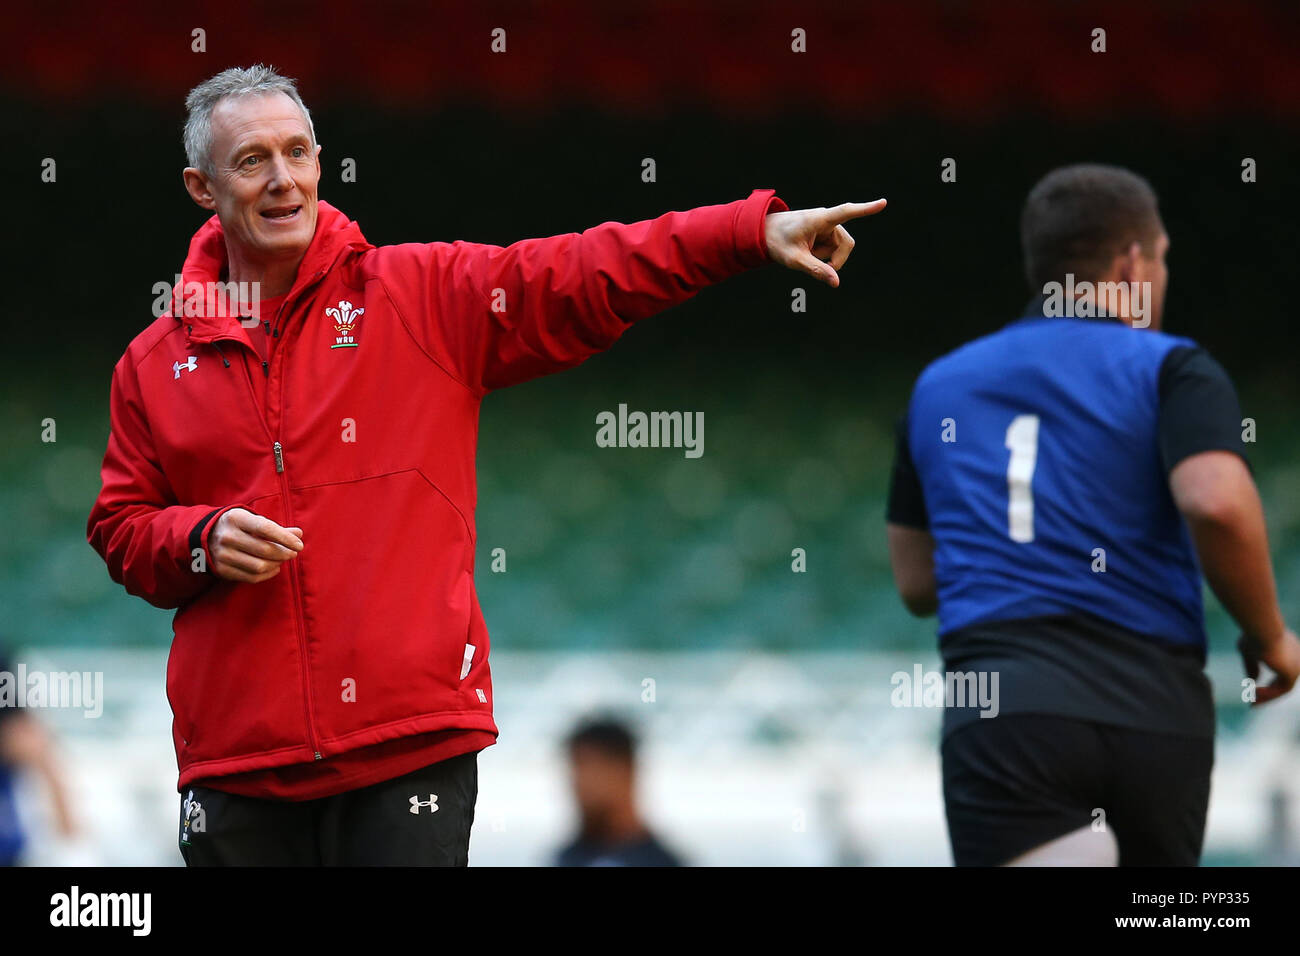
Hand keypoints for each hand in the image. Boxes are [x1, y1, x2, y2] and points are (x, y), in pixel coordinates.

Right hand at [208, 508, 302, 583]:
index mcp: (236, 518)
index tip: (299, 545)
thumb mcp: (253, 520)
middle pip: (265, 550)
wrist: (206, 536)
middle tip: (293, 553)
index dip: (285, 538)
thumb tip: (299, 533)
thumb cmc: (239, 526)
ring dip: (276, 564)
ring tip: (282, 560)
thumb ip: (276, 528)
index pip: (266, 529)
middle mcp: (227, 537)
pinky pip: (251, 577)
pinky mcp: (222, 570)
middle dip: (284, 553)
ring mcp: (223, 555)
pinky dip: (268, 574)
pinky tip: (274, 568)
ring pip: (259, 566)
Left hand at [764, 199, 886, 287]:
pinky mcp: (826, 231)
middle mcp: (827, 219)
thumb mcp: (794, 259)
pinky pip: (833, 248)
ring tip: (806, 254)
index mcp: (819, 219)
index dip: (865, 209)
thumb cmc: (777, 242)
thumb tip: (836, 282)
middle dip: (836, 259)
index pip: (846, 212)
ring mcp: (827, 226)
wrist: (764, 232)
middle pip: (846, 244)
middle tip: (818, 267)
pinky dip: (823, 255)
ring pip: (840, 248)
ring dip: (826, 257)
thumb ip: (816, 270)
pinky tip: (808, 251)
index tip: (883, 203)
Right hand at [1239, 628, 1299, 703]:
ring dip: (1267, 697)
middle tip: (1252, 703)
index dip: (1267, 685)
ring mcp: (1296, 666)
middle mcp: (1296, 659)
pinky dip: (1268, 694)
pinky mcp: (1292, 673)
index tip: (1252, 691)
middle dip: (1267, 694)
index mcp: (1288, 651)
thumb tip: (1253, 680)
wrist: (1262, 630)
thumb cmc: (1253, 637)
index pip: (1280, 674)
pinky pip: (1282, 689)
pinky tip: (1255, 693)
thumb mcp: (1247, 651)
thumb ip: (1252, 665)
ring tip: (1251, 702)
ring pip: (1282, 688)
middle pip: (1282, 683)